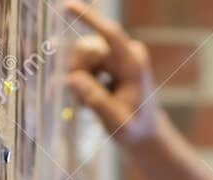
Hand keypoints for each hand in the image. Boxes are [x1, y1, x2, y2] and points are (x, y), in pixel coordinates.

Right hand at [63, 1, 161, 142]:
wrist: (145, 132)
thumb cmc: (135, 129)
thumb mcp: (117, 122)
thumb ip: (96, 101)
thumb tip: (72, 78)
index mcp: (133, 64)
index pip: (110, 35)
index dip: (89, 19)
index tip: (67, 6)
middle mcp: (125, 53)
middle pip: (86, 49)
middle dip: (75, 72)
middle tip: (78, 101)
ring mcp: (116, 55)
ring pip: (79, 57)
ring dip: (76, 80)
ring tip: (84, 105)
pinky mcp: (107, 60)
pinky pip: (81, 62)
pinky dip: (79, 81)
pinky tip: (86, 100)